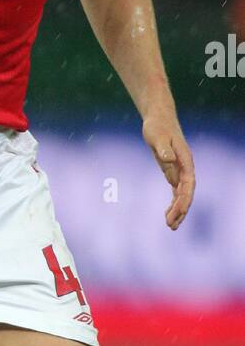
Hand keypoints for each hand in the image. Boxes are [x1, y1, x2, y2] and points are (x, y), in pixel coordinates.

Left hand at [142, 113, 194, 229]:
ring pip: (182, 195)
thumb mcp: (157, 136)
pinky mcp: (173, 171)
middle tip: (171, 226)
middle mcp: (186, 167)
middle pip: (186, 193)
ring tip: (171, 226)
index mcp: (185, 160)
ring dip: (178, 210)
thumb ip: (163, 148)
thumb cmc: (157, 126)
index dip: (183, 199)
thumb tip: (169, 159)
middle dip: (180, 210)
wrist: (159, 119)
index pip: (188, 184)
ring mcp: (180, 170)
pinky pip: (176, 191)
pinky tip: (168, 214)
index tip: (177, 212)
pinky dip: (173, 203)